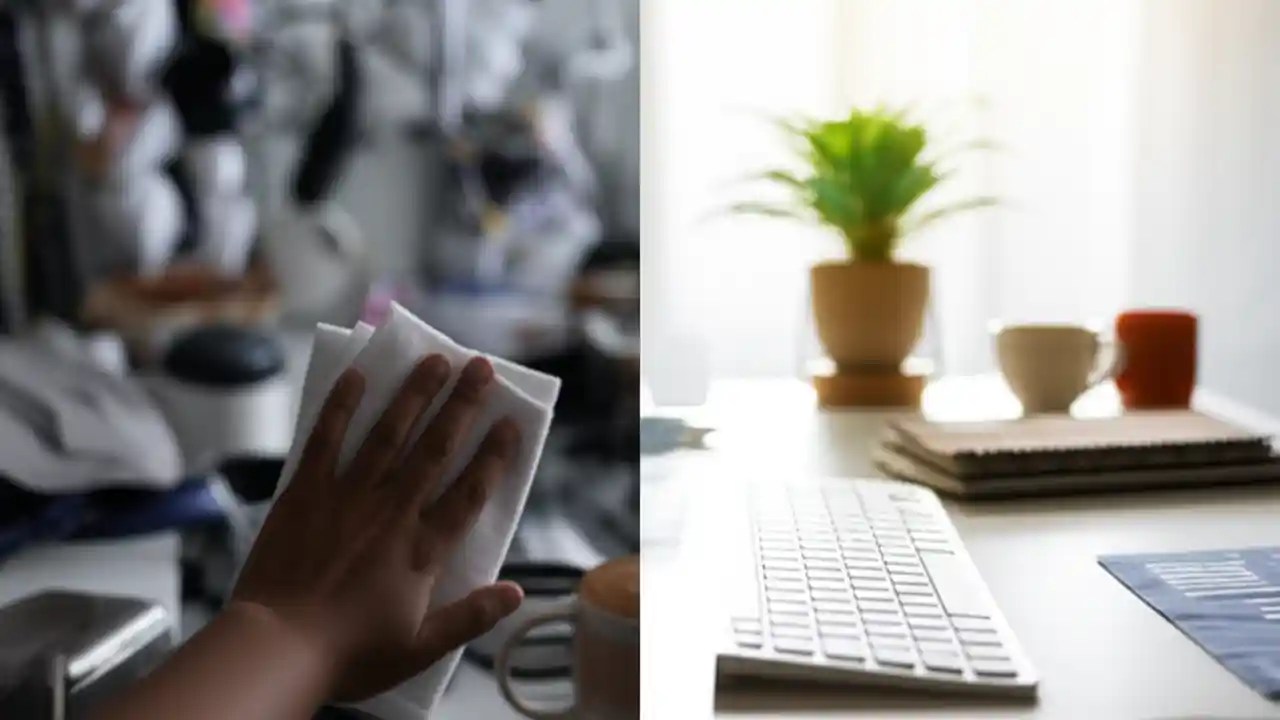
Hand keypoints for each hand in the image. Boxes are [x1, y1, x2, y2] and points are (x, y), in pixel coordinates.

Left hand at [232, 355, 523, 701]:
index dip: (494, 454)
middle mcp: (391, 512)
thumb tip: (516, 593)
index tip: (511, 423)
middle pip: (435, 448)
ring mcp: (347, 496)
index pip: (470, 491)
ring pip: (389, 433)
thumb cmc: (349, 654)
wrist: (276, 648)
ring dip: (415, 393)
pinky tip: (357, 376)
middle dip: (463, 404)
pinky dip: (341, 407)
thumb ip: (470, 617)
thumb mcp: (420, 648)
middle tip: (482, 367)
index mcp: (423, 550)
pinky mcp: (305, 493)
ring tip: (436, 360)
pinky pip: (326, 440)